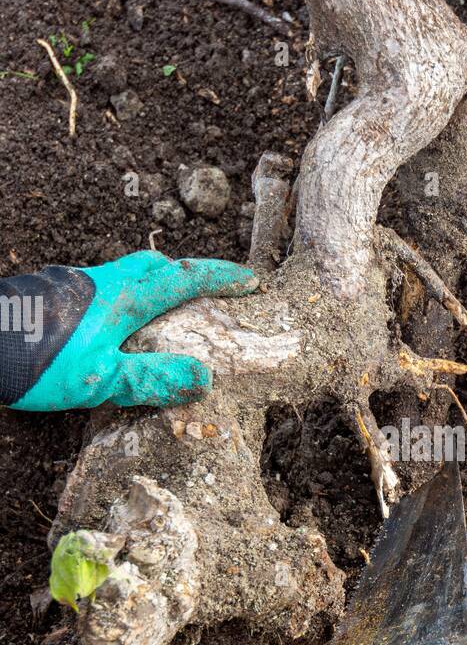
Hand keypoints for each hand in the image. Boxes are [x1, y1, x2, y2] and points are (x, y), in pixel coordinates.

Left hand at [6, 250, 257, 410]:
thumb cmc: (38, 362)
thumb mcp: (102, 380)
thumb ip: (152, 378)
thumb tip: (204, 378)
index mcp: (124, 298)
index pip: (184, 280)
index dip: (220, 279)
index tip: (250, 281)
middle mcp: (103, 282)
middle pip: (156, 265)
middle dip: (188, 272)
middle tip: (212, 286)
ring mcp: (75, 285)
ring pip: (127, 272)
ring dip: (155, 282)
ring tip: (169, 306)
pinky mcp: (54, 294)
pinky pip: (104, 286)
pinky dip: (126, 297)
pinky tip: (116, 324)